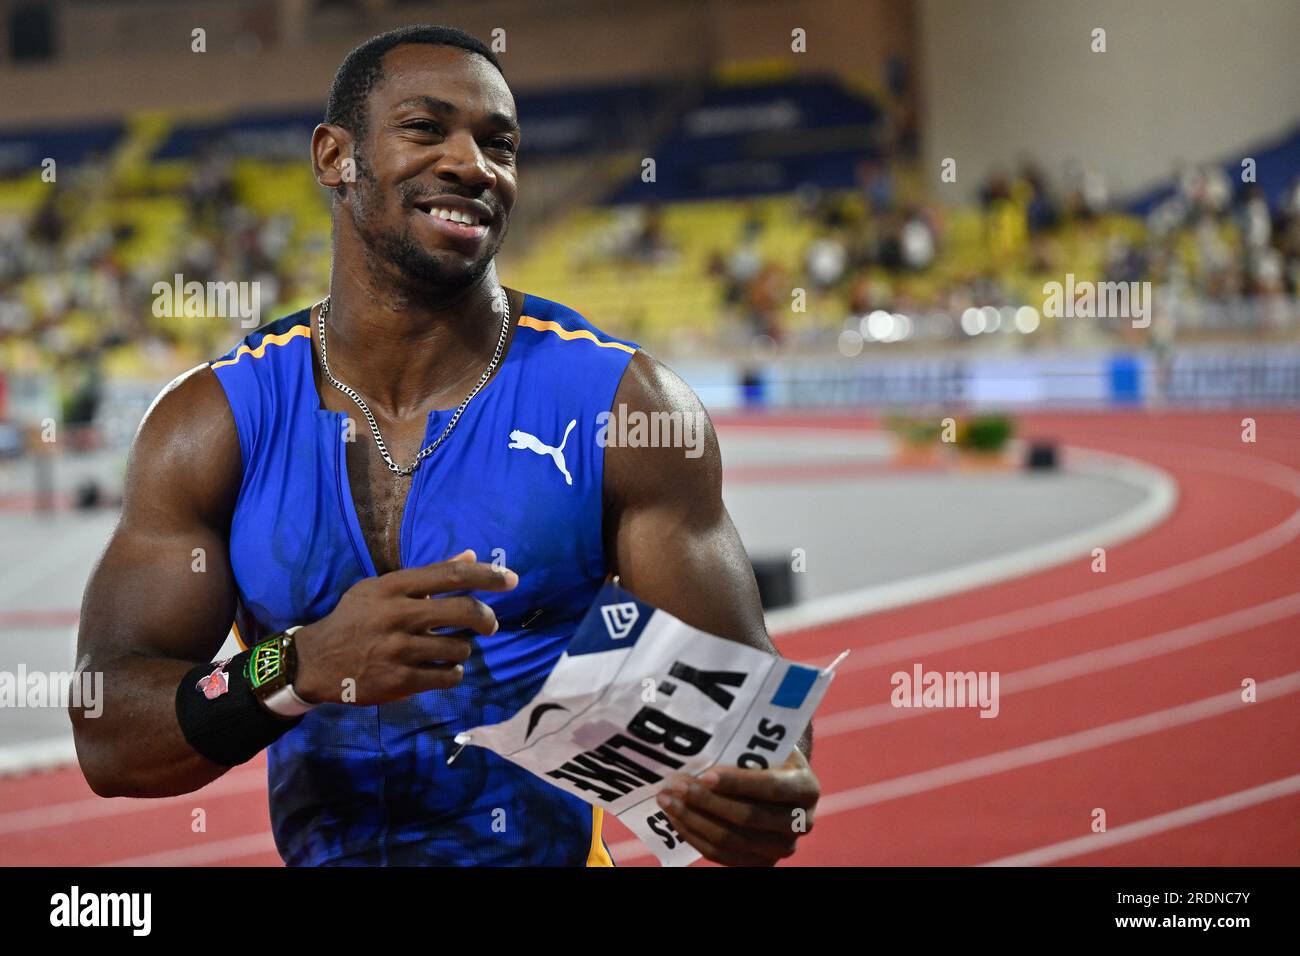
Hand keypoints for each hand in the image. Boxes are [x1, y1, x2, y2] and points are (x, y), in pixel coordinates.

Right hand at [293, 550, 516, 704]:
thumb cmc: (356, 619)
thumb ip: (428, 575)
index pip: (450, 574)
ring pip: (459, 647)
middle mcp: (396, 615)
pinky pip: (447, 675)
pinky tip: (442, 668)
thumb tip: (471, 555)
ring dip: (462, 648)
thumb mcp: (382, 589)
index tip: (511, 580)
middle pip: (463, 611)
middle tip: (489, 624)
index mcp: (393, 587)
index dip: (486, 576)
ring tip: (449, 648)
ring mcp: (398, 650)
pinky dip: (453, 672)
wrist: (316, 662)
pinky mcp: (399, 681)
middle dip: (486, 618)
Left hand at [654, 748, 819, 865]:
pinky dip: (696, 837)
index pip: (770, 787)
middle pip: (747, 817)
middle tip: (675, 784)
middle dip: (706, 801)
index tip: (704, 774)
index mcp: (806, 787)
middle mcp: (800, 822)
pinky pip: (722, 856)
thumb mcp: (768, 746)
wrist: (781, 784)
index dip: (736, 783)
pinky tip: (676, 819)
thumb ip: (747, 746)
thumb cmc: (768, 756)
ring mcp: (782, 847)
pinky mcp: (762, 863)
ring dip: (693, 820)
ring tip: (667, 799)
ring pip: (731, 840)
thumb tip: (700, 738)